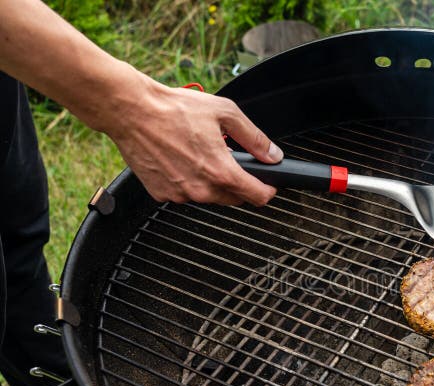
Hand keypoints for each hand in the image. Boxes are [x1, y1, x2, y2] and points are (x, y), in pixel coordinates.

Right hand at [0, 0, 281, 204]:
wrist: (131, 111)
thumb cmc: (174, 108)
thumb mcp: (225, 113)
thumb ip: (254, 138)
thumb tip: (272, 154)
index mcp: (221, 171)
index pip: (257, 196)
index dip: (267, 189)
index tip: (268, 184)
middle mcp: (202, 189)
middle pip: (234, 198)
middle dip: (239, 183)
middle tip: (230, 161)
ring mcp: (180, 194)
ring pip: (209, 197)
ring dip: (212, 182)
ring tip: (200, 154)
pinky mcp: (162, 194)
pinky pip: (185, 194)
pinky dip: (189, 182)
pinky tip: (181, 160)